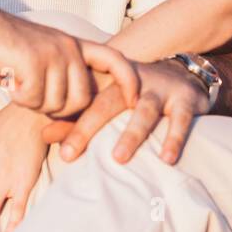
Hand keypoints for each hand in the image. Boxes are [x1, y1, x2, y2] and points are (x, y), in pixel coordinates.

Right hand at [0, 9, 140, 117]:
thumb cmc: (3, 44)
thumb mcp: (41, 56)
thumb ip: (61, 75)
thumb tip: (73, 107)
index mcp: (73, 44)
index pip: (115, 59)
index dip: (128, 81)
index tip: (134, 100)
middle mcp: (68, 47)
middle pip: (81, 100)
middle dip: (58, 110)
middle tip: (32, 95)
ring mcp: (52, 54)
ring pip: (56, 104)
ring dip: (35, 104)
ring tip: (18, 83)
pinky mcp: (33, 63)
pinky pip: (33, 101)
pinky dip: (19, 99)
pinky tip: (8, 81)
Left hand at [41, 59, 208, 164]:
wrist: (184, 73)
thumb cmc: (138, 94)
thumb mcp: (109, 101)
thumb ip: (79, 118)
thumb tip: (45, 135)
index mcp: (111, 80)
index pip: (85, 99)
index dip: (68, 121)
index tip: (54, 144)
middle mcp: (134, 81)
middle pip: (107, 102)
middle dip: (87, 127)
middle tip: (69, 153)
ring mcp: (160, 88)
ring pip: (144, 110)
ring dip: (131, 134)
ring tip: (118, 158)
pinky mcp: (185, 99)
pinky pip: (180, 119)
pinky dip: (174, 138)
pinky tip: (167, 158)